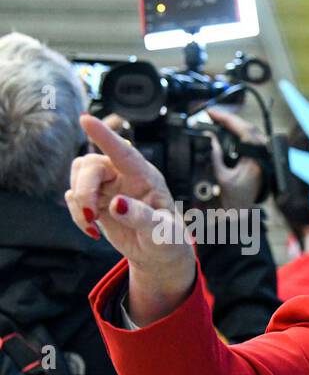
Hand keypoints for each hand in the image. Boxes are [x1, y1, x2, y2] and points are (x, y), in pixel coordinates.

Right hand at [66, 113, 194, 324]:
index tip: (85, 119)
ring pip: (79, 176)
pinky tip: (93, 231)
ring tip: (92, 223)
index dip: (105, 136)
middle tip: (91, 214)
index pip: (124, 152)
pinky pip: (73, 198)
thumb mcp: (162, 233)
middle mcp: (124, 176)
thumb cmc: (168, 240)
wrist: (159, 256)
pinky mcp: (96, 201)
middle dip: (84, 188)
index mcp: (146, 177)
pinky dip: (77, 215)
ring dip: (79, 200)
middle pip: (91, 165)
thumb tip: (117, 204)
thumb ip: (142, 218)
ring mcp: (108, 187)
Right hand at [206, 106, 266, 210]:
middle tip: (211, 113)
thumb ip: (215, 156)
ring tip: (216, 119)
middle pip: (248, 127)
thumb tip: (210, 138)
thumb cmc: (236, 197)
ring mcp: (263, 155)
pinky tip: (227, 129)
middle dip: (229, 118)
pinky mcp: (259, 157)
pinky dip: (238, 132)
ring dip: (234, 124)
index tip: (212, 112)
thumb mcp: (221, 177)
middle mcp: (263, 155)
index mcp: (257, 159)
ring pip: (250, 131)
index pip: (245, 131)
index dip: (228, 119)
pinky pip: (250, 139)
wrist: (245, 211)